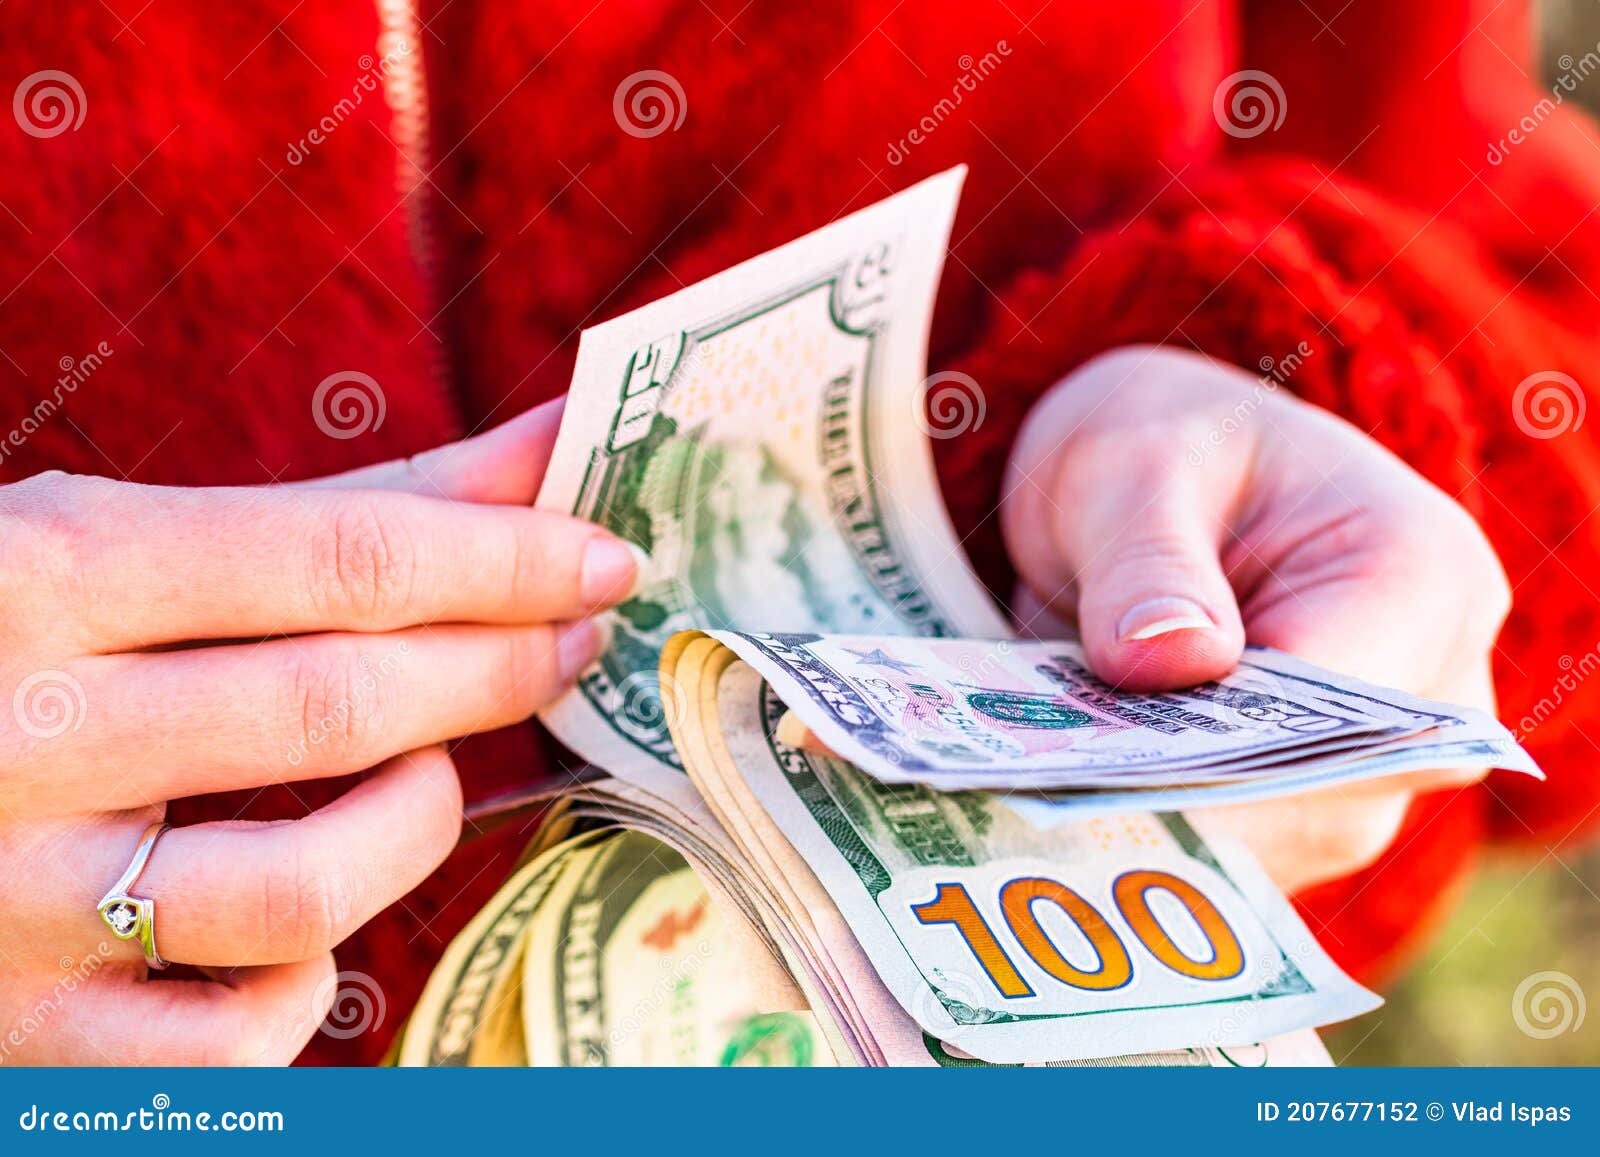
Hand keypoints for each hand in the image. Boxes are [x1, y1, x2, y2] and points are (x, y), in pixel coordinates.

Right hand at [0, 399, 636, 1063]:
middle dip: (498, 665)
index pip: (341, 559)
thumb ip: (342, 514)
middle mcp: (25, 733)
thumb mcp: (127, 543)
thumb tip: (545, 456)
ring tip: (427, 771)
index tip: (606, 554)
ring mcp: (18, 899)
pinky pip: (228, 1040)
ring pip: (300, 888)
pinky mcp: (30, 1034)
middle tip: (576, 637)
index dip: (504, 558)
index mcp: (50, 574)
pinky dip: (304, 984)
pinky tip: (308, 930)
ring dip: (412, 822)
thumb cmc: (11, 644)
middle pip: (339, 705)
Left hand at [1001, 345, 1510, 892]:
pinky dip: (1144, 837)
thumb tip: (1167, 664)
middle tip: (1040, 817)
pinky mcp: (1300, 808)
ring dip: (1150, 835)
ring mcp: (1368, 764)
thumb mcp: (1135, 468)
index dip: (1226, 756)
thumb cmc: (1164, 448)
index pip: (1341, 709)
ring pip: (1269, 846)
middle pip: (1310, 798)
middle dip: (1176, 808)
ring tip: (1027, 821)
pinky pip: (1232, 849)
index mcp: (1421, 577)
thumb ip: (1148, 561)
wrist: (1161, 479)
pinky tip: (1052, 827)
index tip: (1109, 780)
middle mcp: (1423, 691)